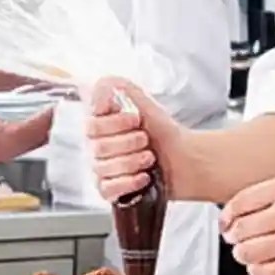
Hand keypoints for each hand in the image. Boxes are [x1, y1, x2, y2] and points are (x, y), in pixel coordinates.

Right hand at [87, 77, 193, 201]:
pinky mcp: (110, 190)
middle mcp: (98, 148)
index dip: (114, 123)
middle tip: (146, 140)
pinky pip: (107, 189)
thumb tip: (102, 84)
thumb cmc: (162, 133)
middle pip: (98, 148)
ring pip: (103, 168)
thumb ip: (122, 89)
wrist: (183, 159)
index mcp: (102, 126)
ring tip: (150, 158)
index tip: (135, 119)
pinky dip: (128, 183)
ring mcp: (103, 170)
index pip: (91, 126)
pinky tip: (143, 177)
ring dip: (132, 162)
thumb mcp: (145, 104)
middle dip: (128, 143)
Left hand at [221, 175, 274, 274]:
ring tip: (256, 253)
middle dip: (236, 238)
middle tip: (242, 240)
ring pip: (245, 253)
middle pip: (238, 230)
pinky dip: (258, 271)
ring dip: (246, 255)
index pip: (237, 203)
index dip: (227, 218)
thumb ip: (267, 198)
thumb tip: (231, 216)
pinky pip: (260, 273)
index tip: (226, 224)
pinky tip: (268, 266)